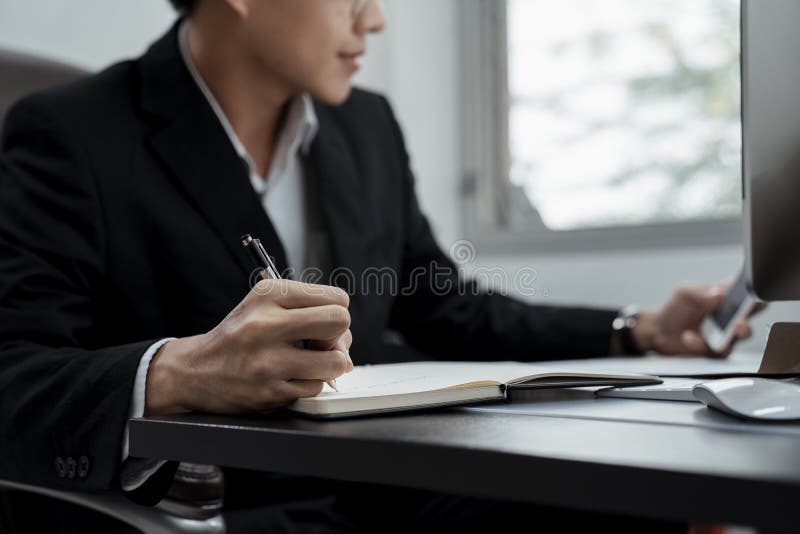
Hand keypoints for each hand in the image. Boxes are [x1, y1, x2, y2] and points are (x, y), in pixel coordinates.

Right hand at [145, 279, 353, 415]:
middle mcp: (266, 325)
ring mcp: (268, 361)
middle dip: (338, 334)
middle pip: (340, 321)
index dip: (336, 310)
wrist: (195, 371)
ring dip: (327, 364)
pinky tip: (288, 377)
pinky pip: (316, 387)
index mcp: (269, 295)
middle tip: (322, 342)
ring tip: (306, 362)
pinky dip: (308, 383)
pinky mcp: (271, 392)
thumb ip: (309, 312)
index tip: (321, 320)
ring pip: (334, 361)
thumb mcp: (265, 305)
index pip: (336, 298)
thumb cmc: (239, 336)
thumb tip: (346, 345)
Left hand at [632, 283, 762, 357]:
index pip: (747, 291)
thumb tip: (718, 292)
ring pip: (741, 335)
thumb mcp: (684, 293)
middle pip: (751, 313)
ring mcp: (726, 334)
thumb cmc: (676, 308)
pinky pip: (716, 349)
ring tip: (731, 327)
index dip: (751, 291)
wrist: (659, 330)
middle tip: (742, 314)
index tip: (749, 292)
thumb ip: (700, 290)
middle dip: (750, 313)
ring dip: (736, 331)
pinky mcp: (716, 351)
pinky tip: (688, 336)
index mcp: (726, 297)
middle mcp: (731, 315)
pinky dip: (700, 342)